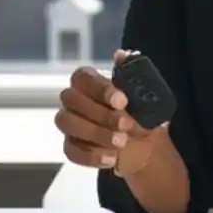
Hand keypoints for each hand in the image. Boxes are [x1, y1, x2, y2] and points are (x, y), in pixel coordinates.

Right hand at [55, 50, 169, 175]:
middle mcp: (73, 99)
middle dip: (100, 113)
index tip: (123, 101)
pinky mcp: (70, 147)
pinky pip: (71, 151)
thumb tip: (121, 55)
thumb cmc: (139, 113)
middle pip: (71, 100)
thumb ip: (130, 73)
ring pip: (68, 123)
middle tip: (126, 124)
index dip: (101, 89)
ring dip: (96, 134)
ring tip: (121, 142)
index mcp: (89, 81)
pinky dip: (92, 156)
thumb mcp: (142, 93)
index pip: (83, 77)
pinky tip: (112, 158)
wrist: (144, 145)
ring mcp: (69, 123)